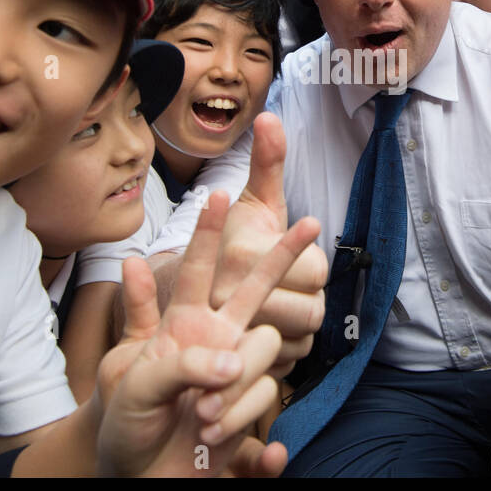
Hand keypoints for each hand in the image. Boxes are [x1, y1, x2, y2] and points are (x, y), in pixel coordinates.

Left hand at [94, 194, 318, 476]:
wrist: (137, 476)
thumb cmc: (126, 421)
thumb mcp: (130, 381)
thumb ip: (176, 360)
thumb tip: (228, 360)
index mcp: (180, 324)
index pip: (199, 270)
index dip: (208, 234)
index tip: (221, 194)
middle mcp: (214, 340)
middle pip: (256, 288)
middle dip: (281, 255)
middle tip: (309, 223)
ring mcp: (235, 373)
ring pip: (263, 352)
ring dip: (235, 392)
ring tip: (200, 422)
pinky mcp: (249, 411)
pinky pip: (268, 404)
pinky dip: (246, 430)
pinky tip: (230, 446)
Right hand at [209, 113, 328, 378]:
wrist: (175, 303)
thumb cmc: (225, 249)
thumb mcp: (251, 204)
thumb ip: (266, 163)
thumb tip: (270, 117)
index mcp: (238, 257)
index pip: (314, 270)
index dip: (311, 263)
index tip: (298, 256)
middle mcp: (227, 300)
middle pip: (313, 311)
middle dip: (307, 297)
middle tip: (292, 287)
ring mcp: (227, 340)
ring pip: (303, 341)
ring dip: (298, 327)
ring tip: (281, 308)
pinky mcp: (231, 373)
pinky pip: (288, 366)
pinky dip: (285, 352)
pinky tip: (271, 333)